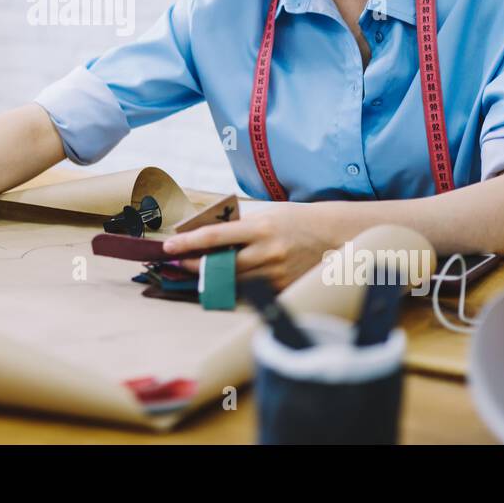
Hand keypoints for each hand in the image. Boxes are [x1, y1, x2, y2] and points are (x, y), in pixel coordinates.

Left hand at [161, 202, 333, 290]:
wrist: (335, 236)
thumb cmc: (296, 220)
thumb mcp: (267, 213)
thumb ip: (239, 224)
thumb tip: (205, 231)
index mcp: (261, 228)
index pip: (215, 236)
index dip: (188, 243)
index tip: (168, 246)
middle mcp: (268, 252)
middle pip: (220, 265)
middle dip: (195, 265)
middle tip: (178, 262)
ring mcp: (276, 273)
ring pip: (233, 282)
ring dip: (212, 277)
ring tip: (197, 271)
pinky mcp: (283, 288)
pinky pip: (251, 290)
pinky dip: (236, 285)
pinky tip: (226, 280)